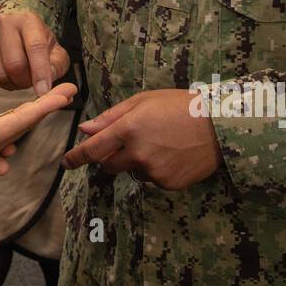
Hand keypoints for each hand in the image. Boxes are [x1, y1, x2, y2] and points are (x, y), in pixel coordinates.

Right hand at [0, 10, 70, 93]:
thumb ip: (57, 65)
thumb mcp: (53, 50)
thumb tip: (45, 84)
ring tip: (14, 77)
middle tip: (28, 81)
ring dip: (8, 84)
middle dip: (24, 81)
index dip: (40, 72)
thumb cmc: (34, 43)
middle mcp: (3, 22)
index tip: (43, 91)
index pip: (35, 47)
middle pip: (14, 65)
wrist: (10, 30)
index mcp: (28, 20)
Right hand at [0, 83, 77, 179]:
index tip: (68, 92)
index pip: (20, 122)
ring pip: (7, 138)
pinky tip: (9, 131)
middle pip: (20, 128)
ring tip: (44, 111)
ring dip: (26, 125)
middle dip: (43, 110)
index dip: (45, 106)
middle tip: (65, 94)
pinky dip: (3, 136)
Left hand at [62, 89, 220, 189]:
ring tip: (160, 144)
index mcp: (128, 129)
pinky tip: (172, 155)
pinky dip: (156, 170)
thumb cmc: (179, 106)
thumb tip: (86, 130)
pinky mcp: (168, 184)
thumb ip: (111, 117)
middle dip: (109, 157)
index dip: (76, 158)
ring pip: (132, 172)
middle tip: (127, 143)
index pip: (92, 150)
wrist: (219, 126)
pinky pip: (152, 179)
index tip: (67, 163)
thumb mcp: (143, 101)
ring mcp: (153, 171)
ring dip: (136, 162)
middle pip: (108, 165)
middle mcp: (137, 153)